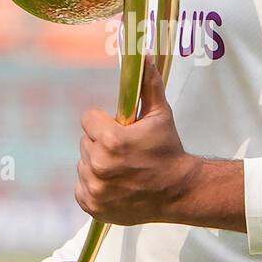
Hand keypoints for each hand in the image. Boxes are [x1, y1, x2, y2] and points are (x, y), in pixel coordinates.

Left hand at [76, 57, 198, 225]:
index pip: (88, 119)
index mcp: (111, 141)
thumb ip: (148, 84)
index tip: (121, 131)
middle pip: (86, 143)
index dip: (105, 123)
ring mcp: (95, 189)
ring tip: (123, 170)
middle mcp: (99, 166)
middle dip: (102, 144)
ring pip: (83, 165)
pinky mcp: (93, 206)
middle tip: (126, 153)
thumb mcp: (160, 115)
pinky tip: (116, 185)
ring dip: (98, 165)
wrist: (179, 192)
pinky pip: (81, 188)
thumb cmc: (168, 151)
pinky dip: (94, 187)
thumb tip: (144, 55)